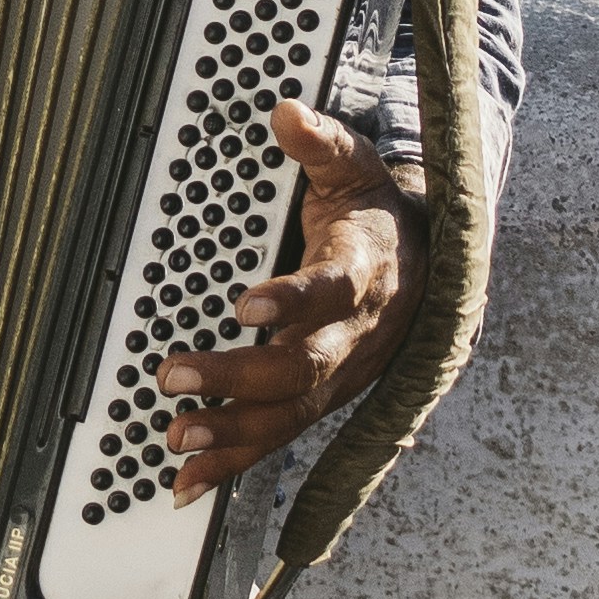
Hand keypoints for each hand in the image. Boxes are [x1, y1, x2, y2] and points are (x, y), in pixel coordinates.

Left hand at [157, 101, 427, 503]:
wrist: (423, 267)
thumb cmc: (376, 217)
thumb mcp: (354, 167)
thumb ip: (319, 143)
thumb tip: (287, 112)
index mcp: (363, 272)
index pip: (333, 290)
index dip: (294, 301)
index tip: (248, 305)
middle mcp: (354, 335)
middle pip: (302, 367)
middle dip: (238, 379)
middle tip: (175, 376)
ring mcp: (339, 375)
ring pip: (289, 415)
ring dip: (231, 434)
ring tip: (177, 439)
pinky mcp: (320, 400)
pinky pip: (276, 438)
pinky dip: (232, 465)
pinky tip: (184, 486)